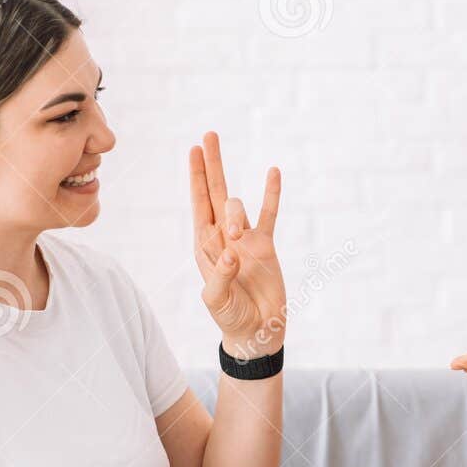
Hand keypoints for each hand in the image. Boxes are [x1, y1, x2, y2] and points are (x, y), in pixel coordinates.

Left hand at [189, 132, 286, 359]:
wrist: (257, 330)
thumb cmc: (230, 317)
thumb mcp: (217, 301)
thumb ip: (221, 276)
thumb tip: (230, 251)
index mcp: (204, 246)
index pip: (198, 205)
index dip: (196, 178)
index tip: (194, 151)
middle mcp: (222, 237)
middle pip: (216, 193)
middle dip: (211, 166)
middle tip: (209, 136)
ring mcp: (245, 239)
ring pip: (240, 207)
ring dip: (237, 213)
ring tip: (238, 236)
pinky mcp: (266, 245)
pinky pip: (269, 214)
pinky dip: (271, 194)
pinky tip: (272, 172)